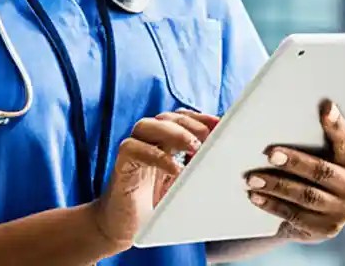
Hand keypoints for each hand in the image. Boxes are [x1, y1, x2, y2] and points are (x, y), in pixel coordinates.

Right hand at [91, 109, 219, 247]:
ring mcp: (133, 150)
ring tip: (193, 147)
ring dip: (173, 133)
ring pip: (146, 125)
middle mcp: (147, 140)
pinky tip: (174, 169)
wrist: (126, 227)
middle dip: (190, 124)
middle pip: (166, 118)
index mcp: (164, 141)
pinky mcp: (121, 164)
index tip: (220, 124)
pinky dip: (156, 156)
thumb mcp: (183, 184)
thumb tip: (223, 159)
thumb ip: (197, 169)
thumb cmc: (156, 205)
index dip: (200, 117)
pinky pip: (133, 149)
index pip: (181, 118)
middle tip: (209, 137)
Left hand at [244, 99, 344, 243]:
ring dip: (276, 186)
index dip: (337, 125)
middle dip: (295, 161)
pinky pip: (295, 217)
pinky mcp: (325, 230)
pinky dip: (272, 206)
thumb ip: (327, 131)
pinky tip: (254, 196)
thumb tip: (330, 102)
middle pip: (322, 172)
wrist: (314, 214)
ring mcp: (342, 212)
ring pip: (306, 196)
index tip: (325, 107)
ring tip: (251, 177)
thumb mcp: (324, 151)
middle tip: (269, 153)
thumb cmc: (315, 168)